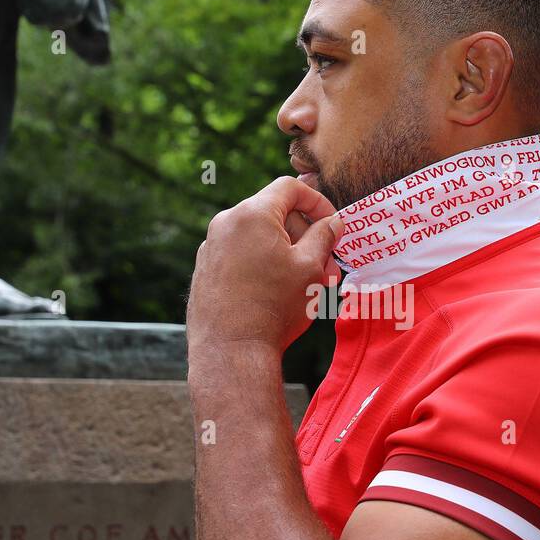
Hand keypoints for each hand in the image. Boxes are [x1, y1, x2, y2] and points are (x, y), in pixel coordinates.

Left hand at [186, 176, 342, 356]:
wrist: (231, 351)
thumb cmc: (274, 308)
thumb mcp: (311, 268)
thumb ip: (324, 236)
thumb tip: (332, 222)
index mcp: (252, 214)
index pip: (290, 188)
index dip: (318, 202)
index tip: (333, 225)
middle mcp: (226, 223)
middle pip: (274, 212)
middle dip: (305, 234)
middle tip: (326, 263)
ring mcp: (211, 247)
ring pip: (258, 237)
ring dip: (287, 252)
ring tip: (308, 283)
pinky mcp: (206, 270)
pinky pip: (241, 255)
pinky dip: (263, 264)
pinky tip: (279, 292)